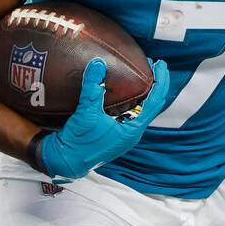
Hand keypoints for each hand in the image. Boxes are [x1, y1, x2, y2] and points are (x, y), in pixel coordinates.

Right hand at [38, 57, 170, 181]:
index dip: (160, 81)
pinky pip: (126, 112)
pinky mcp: (112, 133)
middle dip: (153, 84)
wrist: (64, 162)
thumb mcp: (87, 114)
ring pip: (138, 109)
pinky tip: (119, 90)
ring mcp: (122, 133)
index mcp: (132, 130)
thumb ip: (93, 88)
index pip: (155, 102)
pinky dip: (127, 99)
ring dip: (141, 92)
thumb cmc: (79, 144)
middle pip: (150, 104)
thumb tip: (98, 63)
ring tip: (138, 74)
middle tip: (151, 65)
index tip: (160, 65)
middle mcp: (130, 132)